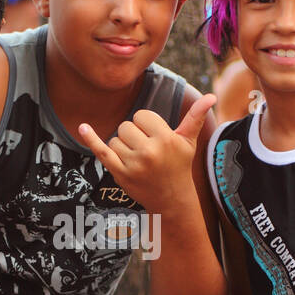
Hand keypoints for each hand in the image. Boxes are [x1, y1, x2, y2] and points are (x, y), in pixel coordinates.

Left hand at [78, 95, 215, 214]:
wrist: (171, 199)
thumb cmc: (180, 166)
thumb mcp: (188, 141)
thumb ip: (195, 117)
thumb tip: (212, 95)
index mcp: (165, 139)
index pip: (142, 116)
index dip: (146, 124)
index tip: (155, 137)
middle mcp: (149, 151)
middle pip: (127, 126)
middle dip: (134, 135)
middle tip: (147, 151)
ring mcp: (133, 164)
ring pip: (116, 138)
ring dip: (123, 145)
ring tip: (138, 159)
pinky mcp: (120, 173)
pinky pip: (101, 151)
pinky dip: (90, 139)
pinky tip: (82, 127)